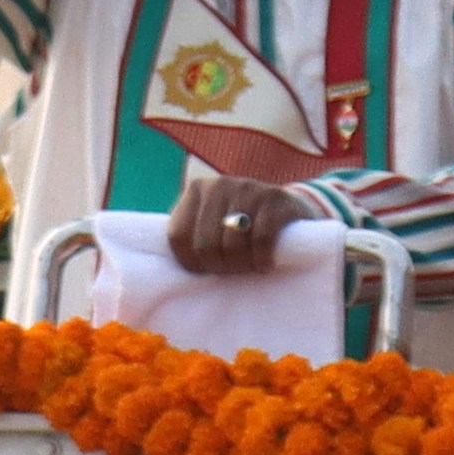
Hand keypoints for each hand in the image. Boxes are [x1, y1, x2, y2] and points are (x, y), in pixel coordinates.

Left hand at [167, 170, 306, 273]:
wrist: (292, 210)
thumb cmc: (242, 228)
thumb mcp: (211, 225)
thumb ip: (190, 237)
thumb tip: (161, 269)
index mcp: (196, 190)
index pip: (177, 238)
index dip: (192, 263)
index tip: (207, 268)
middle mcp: (220, 184)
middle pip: (205, 245)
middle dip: (220, 267)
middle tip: (233, 270)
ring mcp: (250, 187)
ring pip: (232, 245)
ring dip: (242, 266)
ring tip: (250, 267)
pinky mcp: (277, 198)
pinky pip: (262, 240)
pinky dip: (262, 260)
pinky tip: (265, 264)